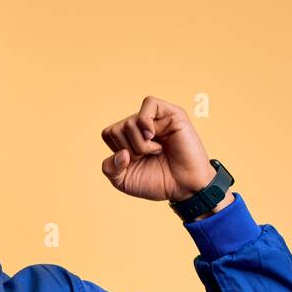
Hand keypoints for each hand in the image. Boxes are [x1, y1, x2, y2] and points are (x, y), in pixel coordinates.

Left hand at [100, 96, 220, 204]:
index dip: (116, 150)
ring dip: (140, 144)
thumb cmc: (157, 183)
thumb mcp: (124, 181)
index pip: (108, 133)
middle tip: (147, 157)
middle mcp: (141, 126)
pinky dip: (145, 122)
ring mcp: (156, 119)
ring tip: (157, 151)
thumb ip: (109, 168)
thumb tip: (120, 152)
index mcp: (129, 139)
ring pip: (130, 121)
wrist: (184, 187)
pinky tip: (152, 136)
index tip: (133, 162)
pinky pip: (149, 103)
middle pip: (117, 129)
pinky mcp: (171, 114)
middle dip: (129, 150)